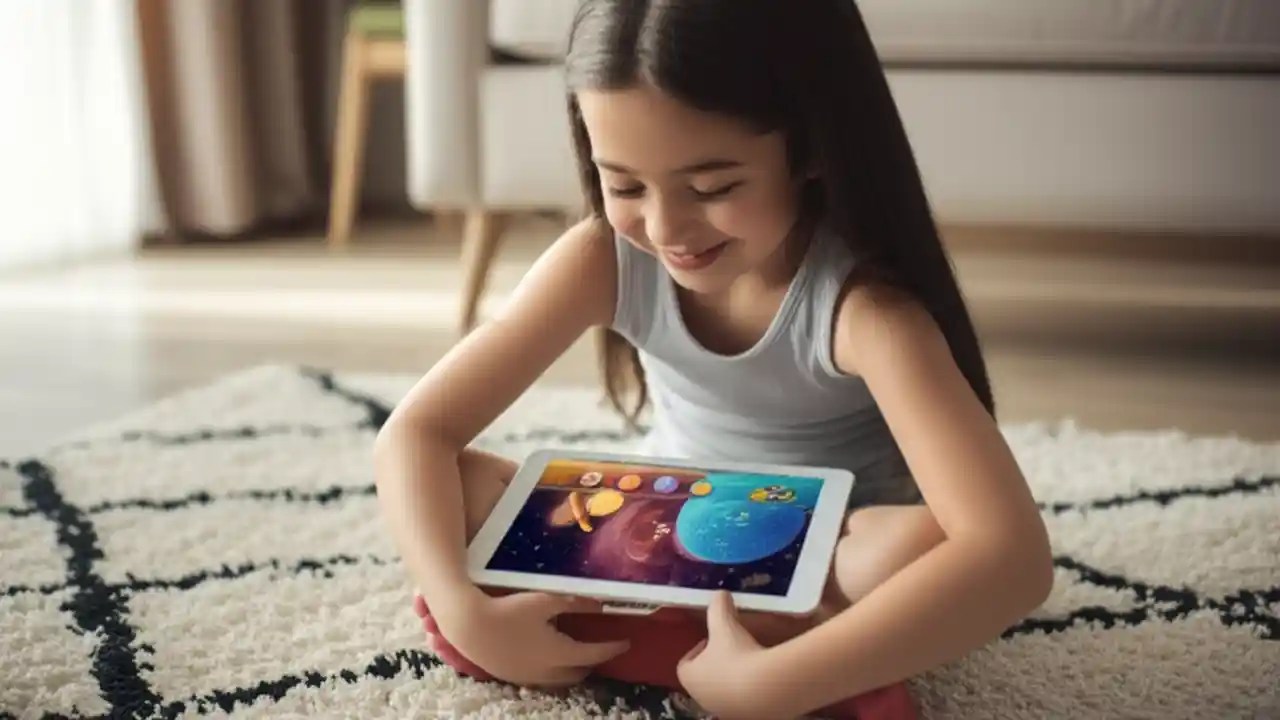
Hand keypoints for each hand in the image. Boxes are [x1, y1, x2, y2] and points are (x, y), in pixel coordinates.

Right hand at [433, 587, 629, 687]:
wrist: (470, 627)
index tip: (625, 642)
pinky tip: (548, 656)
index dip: (613, 648)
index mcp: (560, 653)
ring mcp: (530, 677)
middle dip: (593, 662)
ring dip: (573, 669)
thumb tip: (600, 604)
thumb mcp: (544, 601)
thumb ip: (574, 603)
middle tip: (600, 647)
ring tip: (576, 653)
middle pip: (579, 673)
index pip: (595, 655)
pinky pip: (543, 680)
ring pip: (561, 681)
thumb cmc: (509, 610)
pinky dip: (554, 671)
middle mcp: (548, 671)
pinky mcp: (515, 678)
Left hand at [677, 592, 781, 719]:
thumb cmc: (736, 654)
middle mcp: (702, 698)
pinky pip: (743, 702)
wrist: (766, 688)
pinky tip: (764, 676)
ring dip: (732, 678)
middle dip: (715, 664)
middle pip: (703, 679)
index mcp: (690, 677)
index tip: (712, 638)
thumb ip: (718, 607)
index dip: (696, 650)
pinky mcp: (745, 716)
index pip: (685, 665)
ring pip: (723, 692)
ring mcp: (724, 711)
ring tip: (751, 661)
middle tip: (732, 648)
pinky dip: (749, 689)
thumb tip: (720, 594)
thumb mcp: (725, 624)